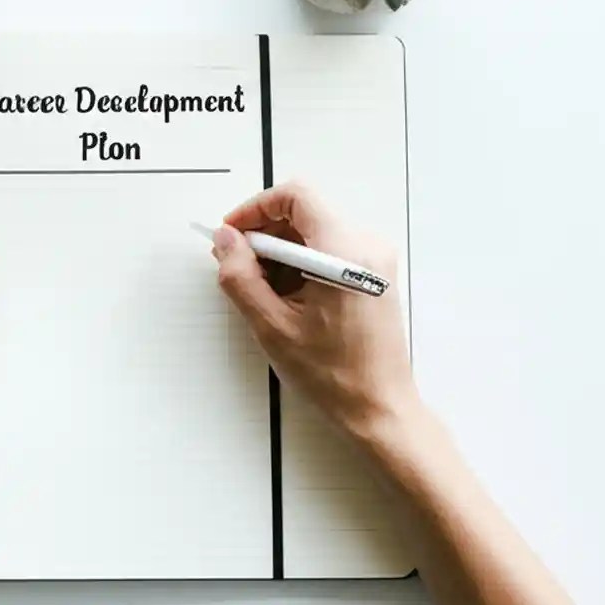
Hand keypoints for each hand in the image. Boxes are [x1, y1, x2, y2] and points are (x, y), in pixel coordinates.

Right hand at [212, 182, 416, 438]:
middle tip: (238, 267)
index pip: (296, 197)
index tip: (231, 234)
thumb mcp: (272, 326)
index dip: (255, 208)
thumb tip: (225, 240)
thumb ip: (241, 276)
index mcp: (345, 252)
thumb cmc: (333, 374)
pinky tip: (287, 298)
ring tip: (264, 292)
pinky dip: (300, 264)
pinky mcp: (374, 273)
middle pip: (304, 212)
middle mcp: (366, 245)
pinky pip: (329, 249)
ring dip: (281, 253)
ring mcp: (375, 258)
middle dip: (265, 235)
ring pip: (314, 231)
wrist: (379, 407)